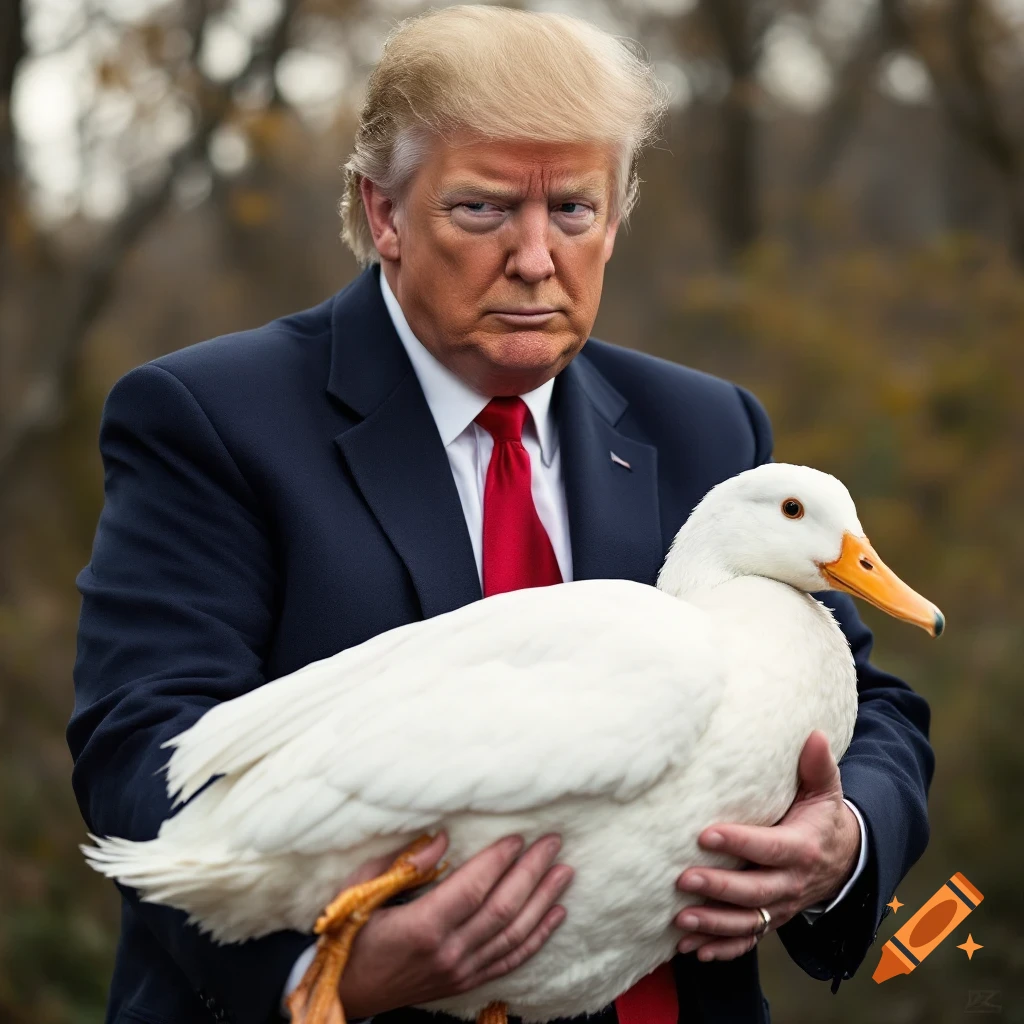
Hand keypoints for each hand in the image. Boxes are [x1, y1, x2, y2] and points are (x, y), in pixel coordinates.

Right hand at [338, 833, 572, 1015]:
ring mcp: (459, 972)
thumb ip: (403, 864)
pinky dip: (537, 937)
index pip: (473, 889)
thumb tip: (443, 839)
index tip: (518, 836)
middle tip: (552, 843)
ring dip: (543, 900)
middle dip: (532, 872)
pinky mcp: (465, 983)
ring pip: (514, 935)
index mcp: (421, 928)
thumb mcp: (360, 890)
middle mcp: (447, 953)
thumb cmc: (349, 932)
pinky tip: (555, 914)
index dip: (499, 860)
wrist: (344, 990)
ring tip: (564, 872)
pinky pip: (510, 961)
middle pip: (503, 910)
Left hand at [673, 730, 859, 961]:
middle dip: (719, 888)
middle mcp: (792, 883)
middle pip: (755, 891)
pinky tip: (692, 950)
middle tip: (684, 880)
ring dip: (714, 924)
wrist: (843, 858)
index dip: (739, 842)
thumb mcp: (825, 789)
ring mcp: (782, 906)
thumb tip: (814, 734)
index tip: (706, 834)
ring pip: (748, 922)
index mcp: (803, 848)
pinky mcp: (772, 920)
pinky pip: (748, 940)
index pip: (769, 847)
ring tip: (681, 920)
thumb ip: (818, 765)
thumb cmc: (822, 816)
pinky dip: (722, 949)